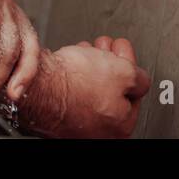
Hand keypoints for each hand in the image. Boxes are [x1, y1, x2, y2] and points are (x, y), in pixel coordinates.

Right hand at [19, 36, 151, 137]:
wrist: (37, 83)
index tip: (123, 51)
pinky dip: (72, 73)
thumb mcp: (125, 73)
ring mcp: (73, 122)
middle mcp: (96, 131)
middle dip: (109, 64)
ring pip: (88, 88)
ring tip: (86, 49)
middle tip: (106, 47)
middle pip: (110, 91)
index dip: (129, 65)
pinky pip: (68, 90)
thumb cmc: (76, 84)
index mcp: (120, 126)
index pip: (133, 92)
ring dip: (90, 65)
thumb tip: (140, 78)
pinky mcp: (52, 111)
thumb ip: (140, 77)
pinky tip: (70, 60)